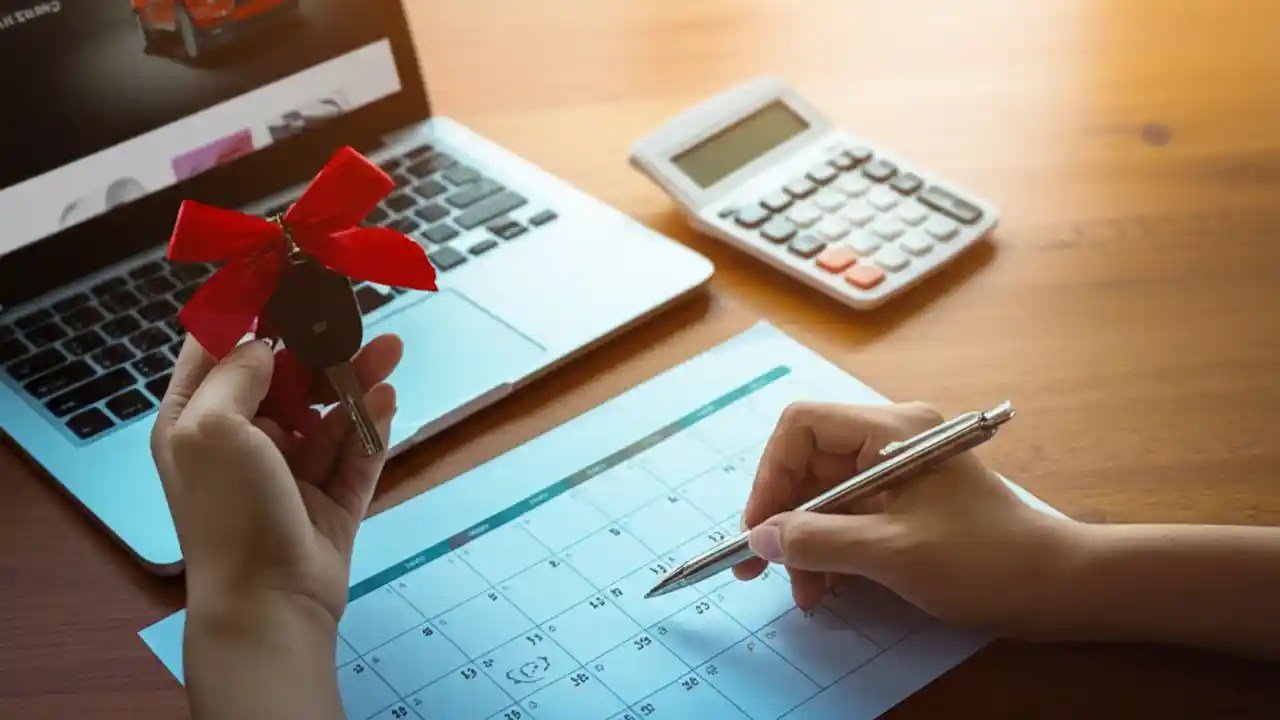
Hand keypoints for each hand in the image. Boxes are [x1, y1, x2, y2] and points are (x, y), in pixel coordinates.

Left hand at [151, 333, 401, 625]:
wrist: (270, 602)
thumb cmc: (229, 513)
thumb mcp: (213, 428)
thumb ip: (236, 373)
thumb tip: (262, 340)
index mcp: (196, 422)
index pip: (217, 351)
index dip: (248, 312)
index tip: (284, 277)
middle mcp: (241, 442)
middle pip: (284, 377)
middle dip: (318, 345)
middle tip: (350, 313)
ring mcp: (288, 471)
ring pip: (327, 411)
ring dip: (355, 380)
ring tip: (389, 350)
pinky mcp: (331, 497)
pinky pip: (356, 451)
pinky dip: (371, 424)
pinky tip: (387, 397)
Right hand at [734, 402, 1079, 636]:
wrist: (1058, 587)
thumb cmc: (983, 560)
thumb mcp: (891, 553)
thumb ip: (817, 542)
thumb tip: (759, 537)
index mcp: (891, 429)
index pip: (802, 427)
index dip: (770, 476)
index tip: (758, 529)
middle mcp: (890, 439)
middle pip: (809, 463)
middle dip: (783, 517)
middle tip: (757, 568)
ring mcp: (899, 471)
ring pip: (825, 495)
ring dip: (805, 542)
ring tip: (806, 593)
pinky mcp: (906, 502)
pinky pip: (850, 515)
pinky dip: (831, 548)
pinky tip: (828, 586)